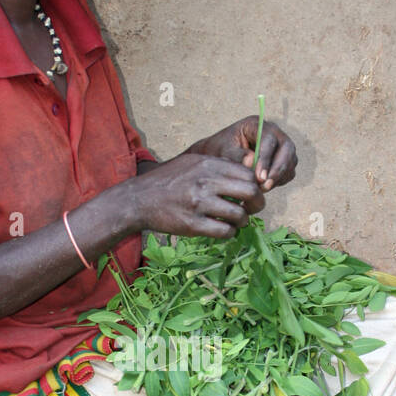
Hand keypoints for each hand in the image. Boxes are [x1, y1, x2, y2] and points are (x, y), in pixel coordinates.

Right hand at [125, 152, 265, 238]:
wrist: (139, 199)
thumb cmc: (167, 181)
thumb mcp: (191, 162)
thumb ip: (217, 166)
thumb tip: (246, 173)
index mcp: (208, 165)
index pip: (247, 174)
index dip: (255, 185)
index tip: (252, 194)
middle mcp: (206, 182)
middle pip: (250, 192)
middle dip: (257, 204)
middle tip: (252, 210)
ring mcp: (200, 204)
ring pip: (240, 215)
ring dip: (243, 221)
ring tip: (237, 222)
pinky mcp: (193, 225)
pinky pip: (225, 232)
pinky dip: (229, 233)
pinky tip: (224, 230)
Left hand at [188, 117, 297, 191]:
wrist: (220, 156)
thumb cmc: (220, 151)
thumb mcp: (224, 151)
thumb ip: (236, 156)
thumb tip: (251, 162)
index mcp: (256, 124)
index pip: (269, 139)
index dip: (266, 159)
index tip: (260, 177)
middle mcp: (273, 132)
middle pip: (287, 148)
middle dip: (278, 169)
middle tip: (266, 186)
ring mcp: (281, 145)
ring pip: (291, 160)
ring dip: (279, 177)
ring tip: (262, 189)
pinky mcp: (284, 159)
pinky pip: (289, 171)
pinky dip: (280, 180)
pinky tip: (265, 186)